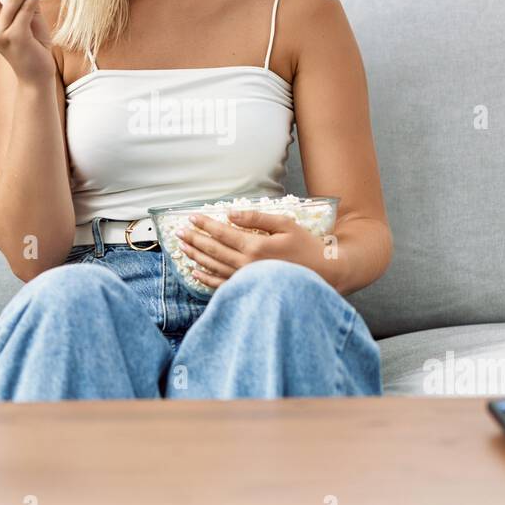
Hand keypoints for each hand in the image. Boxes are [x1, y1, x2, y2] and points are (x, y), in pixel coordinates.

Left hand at [176, 210, 323, 289]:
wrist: (324, 275)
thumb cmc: (307, 248)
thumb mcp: (285, 224)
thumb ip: (256, 218)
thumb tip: (230, 214)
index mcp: (255, 246)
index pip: (222, 233)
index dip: (205, 224)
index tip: (192, 217)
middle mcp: (247, 265)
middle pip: (213, 250)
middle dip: (194, 239)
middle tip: (179, 231)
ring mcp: (246, 280)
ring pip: (213, 267)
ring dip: (196, 256)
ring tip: (183, 248)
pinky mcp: (249, 290)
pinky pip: (222, 286)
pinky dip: (206, 279)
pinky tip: (196, 272)